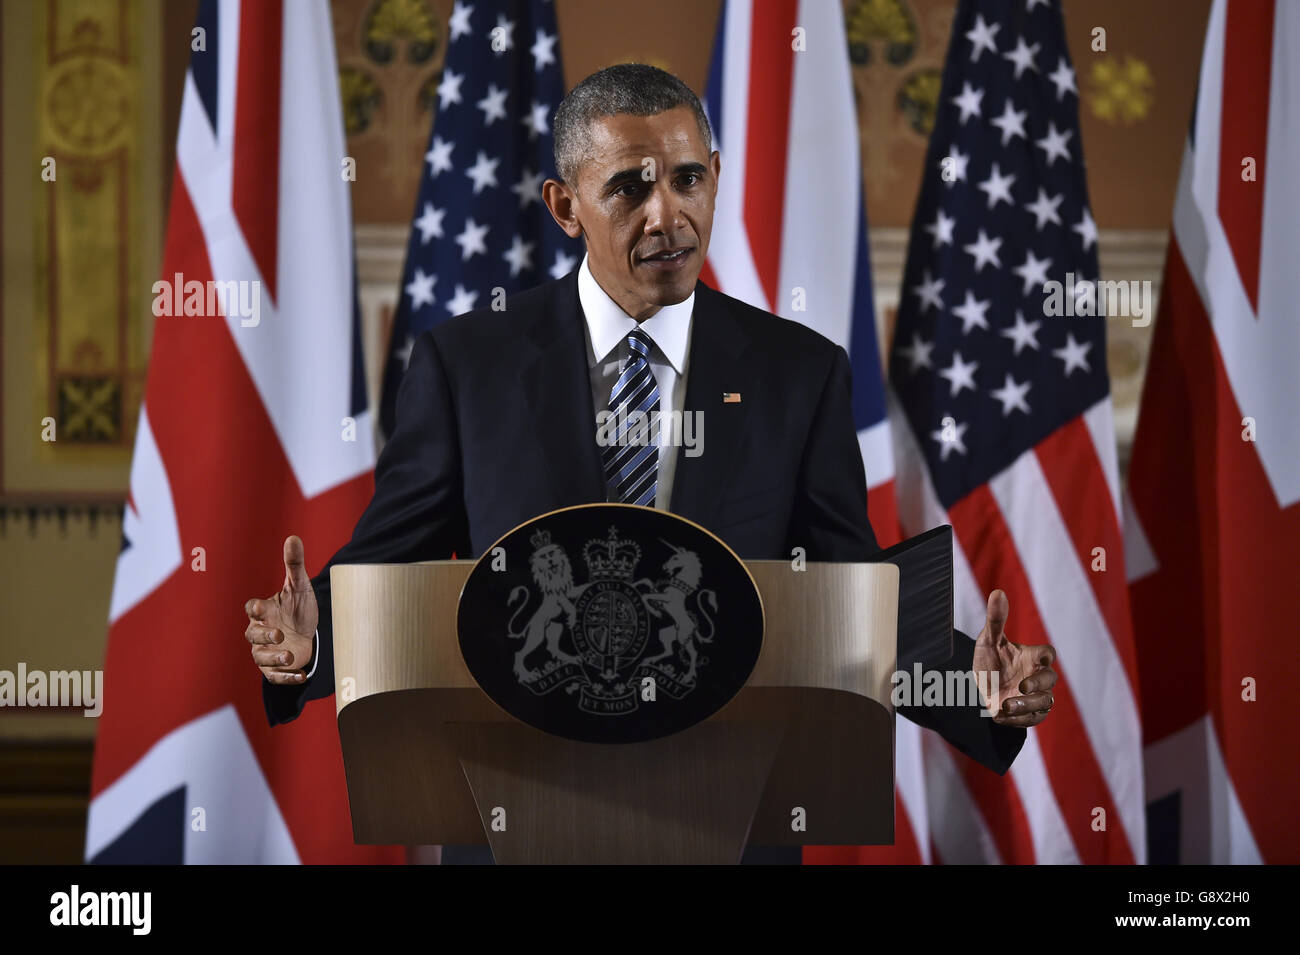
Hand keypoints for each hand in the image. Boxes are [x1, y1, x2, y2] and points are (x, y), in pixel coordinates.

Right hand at [245, 535, 318, 685]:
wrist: (308, 632)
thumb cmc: (298, 608)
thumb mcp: (299, 586)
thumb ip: (294, 564)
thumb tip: (293, 537)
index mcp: (264, 611)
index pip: (252, 609)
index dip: (255, 609)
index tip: (262, 607)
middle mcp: (260, 632)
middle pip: (252, 636)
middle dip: (264, 637)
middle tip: (279, 635)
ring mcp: (266, 652)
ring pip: (261, 658)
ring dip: (274, 659)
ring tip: (290, 655)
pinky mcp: (276, 668)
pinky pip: (275, 676)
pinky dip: (286, 677)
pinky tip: (301, 675)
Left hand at [972, 589, 1057, 727]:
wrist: (978, 689)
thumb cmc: (988, 661)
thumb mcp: (988, 641)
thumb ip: (995, 619)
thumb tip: (997, 592)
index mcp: (1031, 657)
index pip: (1048, 654)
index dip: (1046, 657)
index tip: (1040, 659)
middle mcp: (1037, 676)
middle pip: (1051, 680)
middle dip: (1039, 684)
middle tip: (1022, 686)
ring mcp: (1036, 696)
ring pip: (1045, 702)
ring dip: (1027, 704)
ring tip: (1006, 705)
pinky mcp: (1030, 714)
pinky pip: (1034, 718)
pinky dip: (1020, 718)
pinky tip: (1002, 715)